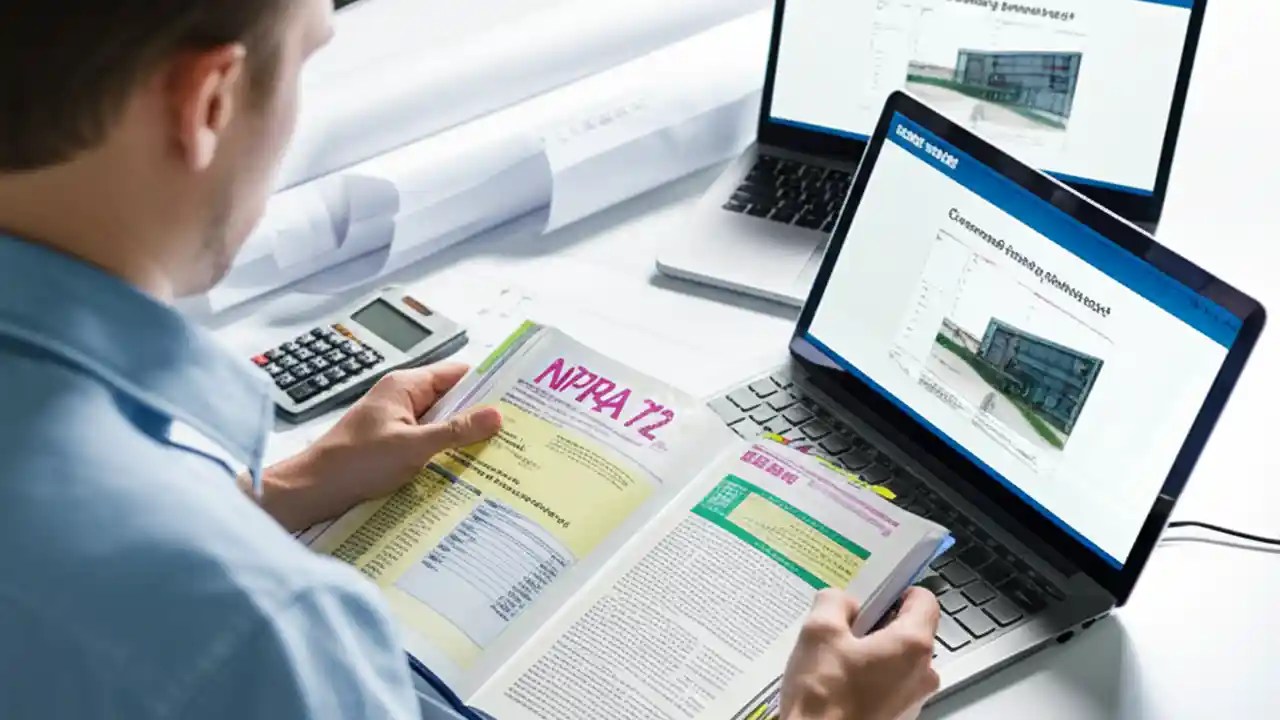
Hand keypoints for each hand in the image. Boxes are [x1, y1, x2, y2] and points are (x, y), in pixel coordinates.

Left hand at [259, 363, 502, 531]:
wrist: (311, 491)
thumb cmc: (353, 464)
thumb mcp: (412, 447)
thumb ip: (455, 430)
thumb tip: (495, 415)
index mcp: (405, 386)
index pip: (457, 374)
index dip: (487, 384)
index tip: (517, 399)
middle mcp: (402, 399)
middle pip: (452, 399)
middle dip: (479, 415)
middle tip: (515, 432)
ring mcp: (397, 422)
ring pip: (442, 424)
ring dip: (462, 437)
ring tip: (498, 451)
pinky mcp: (393, 445)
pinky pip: (429, 443)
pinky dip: (446, 453)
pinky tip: (465, 468)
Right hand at [780, 588, 940, 719]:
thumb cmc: (824, 699)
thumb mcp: (818, 632)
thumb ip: (834, 602)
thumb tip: (840, 600)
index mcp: (912, 646)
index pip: (924, 599)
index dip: (896, 590)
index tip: (875, 593)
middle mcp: (922, 674)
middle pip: (909, 630)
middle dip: (876, 624)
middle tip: (843, 627)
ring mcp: (912, 699)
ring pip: (897, 659)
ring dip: (870, 652)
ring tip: (835, 658)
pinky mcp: (898, 716)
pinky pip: (889, 683)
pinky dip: (868, 677)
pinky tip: (838, 681)